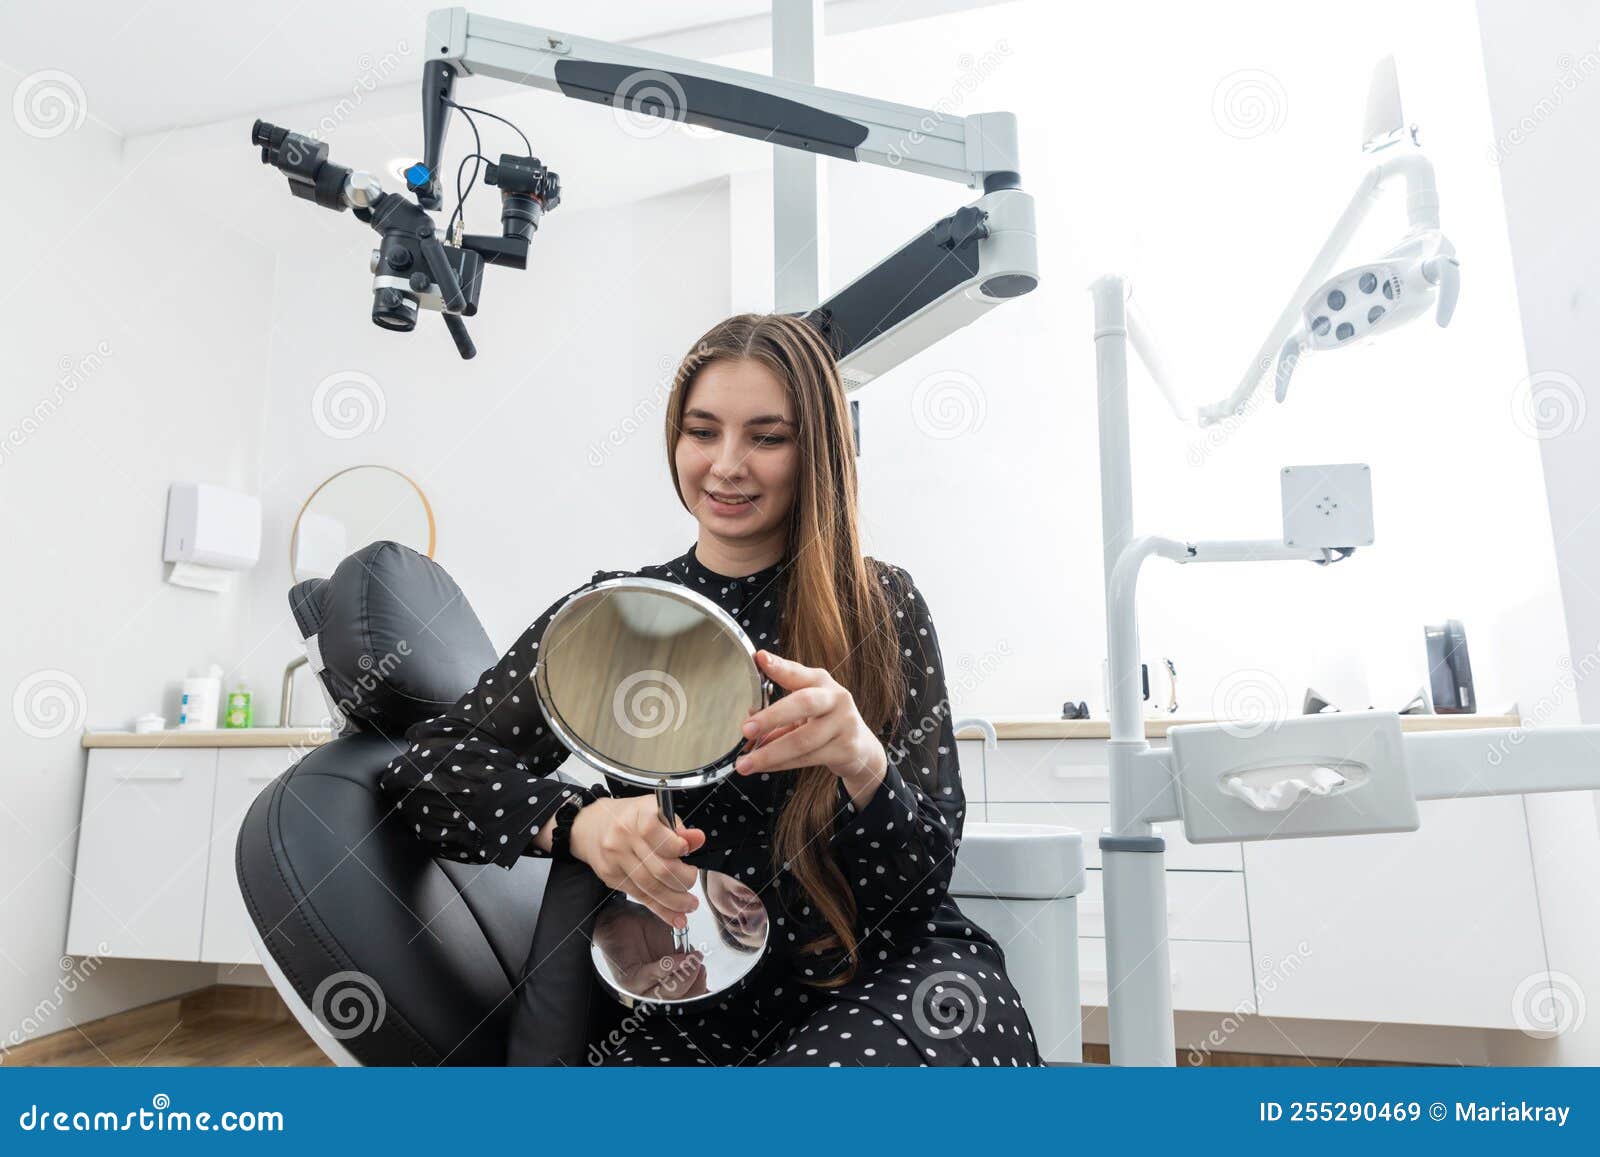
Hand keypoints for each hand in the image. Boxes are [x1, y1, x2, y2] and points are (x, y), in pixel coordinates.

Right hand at [569, 794, 705, 928]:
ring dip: (675, 901)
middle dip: (683, 880)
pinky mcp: (611, 878)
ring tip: (690, 904)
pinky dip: (661, 909)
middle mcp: (623, 837)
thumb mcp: (654, 811)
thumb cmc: (629, 818)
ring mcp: (615, 859)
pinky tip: (676, 916)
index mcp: (637, 814)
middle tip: (692, 880)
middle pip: (658, 867)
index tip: (688, 851)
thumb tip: (698, 839)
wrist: (590, 826)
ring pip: (650, 887)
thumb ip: (678, 828)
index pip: (655, 832)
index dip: (676, 846)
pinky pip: (640, 897)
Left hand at [592, 904, 708, 1000]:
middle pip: (677, 1000)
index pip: (686, 997)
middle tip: (698, 963)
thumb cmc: (648, 929)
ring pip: (664, 994)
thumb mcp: (676, 944)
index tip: (704, 971)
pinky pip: (648, 978)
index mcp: (667, 984)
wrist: (623, 914)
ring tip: (690, 959)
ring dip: (681, 977)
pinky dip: (664, 968)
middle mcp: (652, 990)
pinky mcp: (627, 980)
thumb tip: (703, 966)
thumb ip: (688, 957)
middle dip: (692, 982)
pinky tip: (674, 958)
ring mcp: (639, 989)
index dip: (699, 989)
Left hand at [734, 650, 886, 801]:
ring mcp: (844, 723)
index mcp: (821, 682)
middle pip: (804, 703)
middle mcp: (836, 698)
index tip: (760, 659)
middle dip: (772, 716)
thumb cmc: (824, 722)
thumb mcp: (804, 711)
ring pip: (802, 740)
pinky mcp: (846, 749)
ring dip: (770, 753)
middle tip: (746, 729)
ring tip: (745, 763)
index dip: (780, 667)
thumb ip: (777, 715)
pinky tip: (763, 767)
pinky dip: (781, 764)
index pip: (798, 672)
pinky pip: (807, 759)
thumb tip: (746, 730)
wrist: (861, 747)